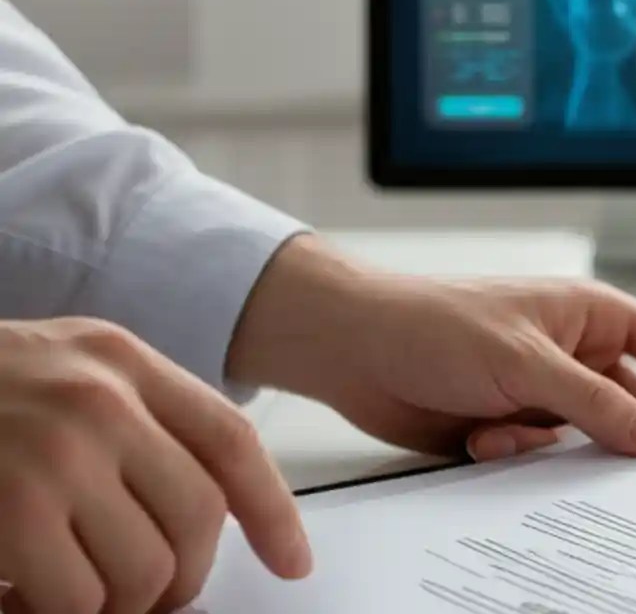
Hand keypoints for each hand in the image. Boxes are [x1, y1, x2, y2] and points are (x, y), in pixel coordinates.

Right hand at [0, 318, 309, 613]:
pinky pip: (73, 599)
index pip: (229, 440)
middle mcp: (99, 399)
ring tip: (58, 590)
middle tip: (139, 597)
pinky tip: (16, 595)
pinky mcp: (10, 507)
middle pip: (198, 518)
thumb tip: (197, 520)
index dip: (273, 510)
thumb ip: (132, 422)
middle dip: (177, 578)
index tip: (293, 562)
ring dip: (107, 605)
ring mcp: (53, 452)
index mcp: (120, 361)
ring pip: (141, 572)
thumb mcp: (59, 372)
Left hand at [227, 236, 635, 461]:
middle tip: (633, 465)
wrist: (354, 352)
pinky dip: (519, 457)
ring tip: (513, 432)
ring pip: (586, 441)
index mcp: (591, 316)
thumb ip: (597, 402)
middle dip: (628, 434)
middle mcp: (574, 355)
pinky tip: (483, 438)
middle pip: (633, 403)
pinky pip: (544, 461)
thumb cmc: (434, 322)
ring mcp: (543, 394)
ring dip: (558, 449)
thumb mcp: (527, 361)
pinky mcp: (511, 428)